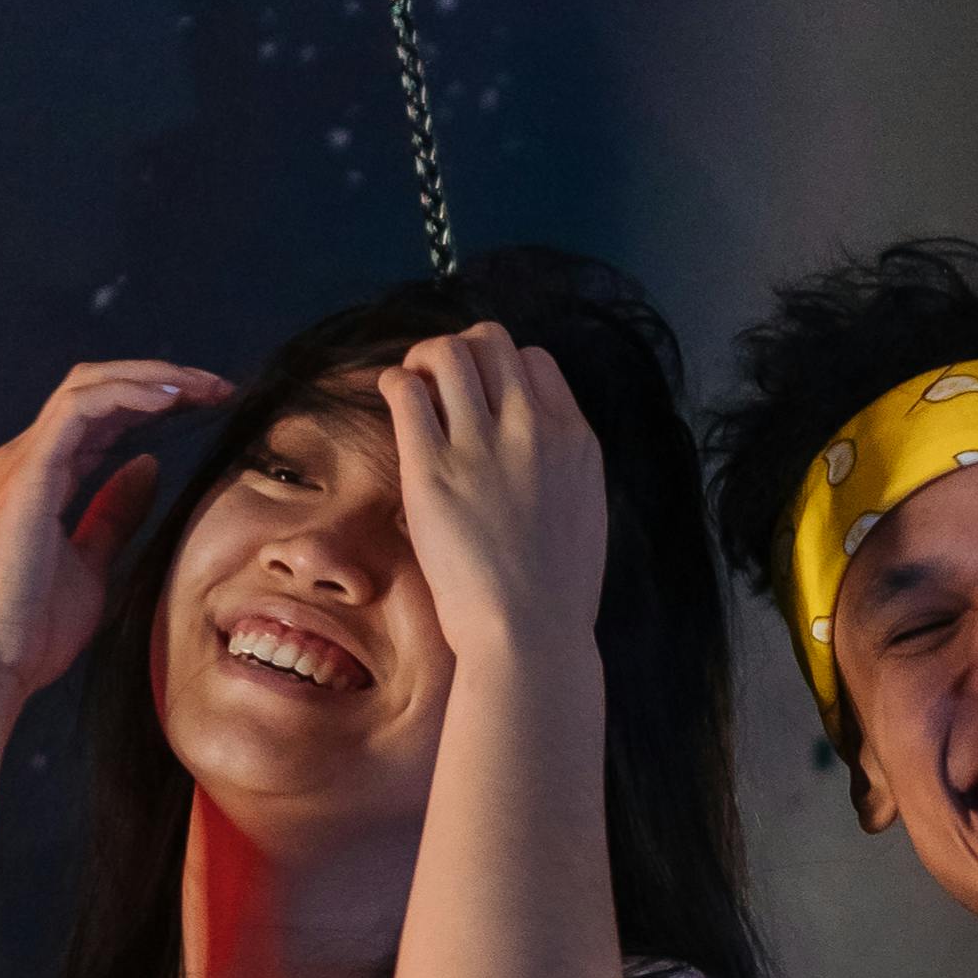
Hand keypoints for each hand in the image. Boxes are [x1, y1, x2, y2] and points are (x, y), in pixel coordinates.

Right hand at [0, 357, 231, 698]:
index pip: (98, 416)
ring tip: (202, 386)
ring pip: (88, 386)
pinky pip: (82, 409)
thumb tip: (149, 469)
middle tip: (215, 387)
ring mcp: (24, 461)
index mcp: (41, 477)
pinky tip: (170, 399)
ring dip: (151, 378)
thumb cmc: (37, 628)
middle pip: (94, 388)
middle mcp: (26, 458)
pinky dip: (128, 395)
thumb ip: (116, 514)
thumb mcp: (95, 563)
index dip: (150, 403)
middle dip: (158, 379)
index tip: (205, 408)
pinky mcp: (30, 472)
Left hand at [379, 322, 607, 678]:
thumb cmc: (556, 595)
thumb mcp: (584, 512)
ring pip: (447, 352)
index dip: (505, 369)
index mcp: (574, 438)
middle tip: (440, 382)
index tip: (486, 396)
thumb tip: (532, 448)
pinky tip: (393, 399)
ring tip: (413, 386)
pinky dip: (395, 383)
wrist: (531, 635)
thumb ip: (560, 466)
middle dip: (461, 352)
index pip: (535, 360)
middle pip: (491, 342)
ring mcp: (481, 445)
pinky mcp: (432, 469)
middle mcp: (531, 427)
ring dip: (423, 360)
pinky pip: (406, 391)